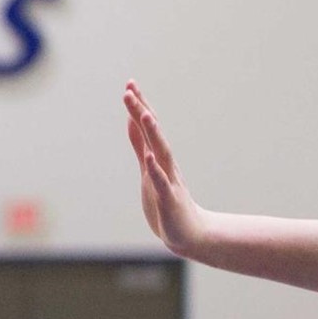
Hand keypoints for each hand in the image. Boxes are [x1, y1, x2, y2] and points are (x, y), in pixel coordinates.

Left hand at [125, 81, 210, 257]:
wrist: (188, 234)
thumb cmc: (166, 200)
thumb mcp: (147, 168)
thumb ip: (139, 144)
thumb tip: (132, 119)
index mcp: (158, 156)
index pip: (147, 127)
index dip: (139, 106)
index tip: (130, 84)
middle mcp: (165, 164)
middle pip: (152, 134)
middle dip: (141, 112)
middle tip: (130, 90)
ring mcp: (168, 181)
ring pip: (160, 153)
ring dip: (152, 134)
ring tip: (144, 115)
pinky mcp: (169, 200)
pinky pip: (161, 182)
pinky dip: (155, 169)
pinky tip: (149, 157)